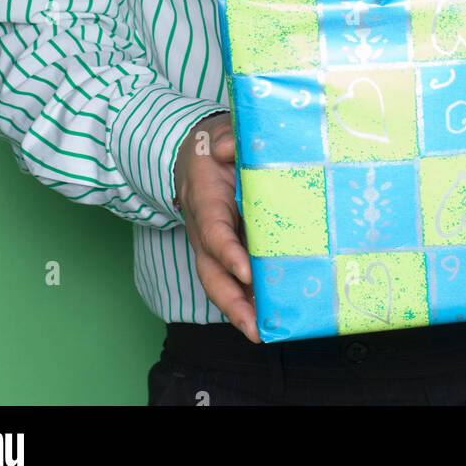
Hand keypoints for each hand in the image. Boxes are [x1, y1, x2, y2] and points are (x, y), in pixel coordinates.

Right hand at [173, 113, 259, 342]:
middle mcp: (204, 229)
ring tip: (264, 332)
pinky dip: (247, 300)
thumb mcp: (218, 133)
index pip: (213, 231)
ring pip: (219, 283)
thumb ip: (224, 138)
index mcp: (205, 199)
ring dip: (239, 311)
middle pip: (211, 272)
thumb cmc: (213, 146)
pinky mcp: (226, 251)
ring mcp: (213, 245)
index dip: (227, 253)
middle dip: (231, 302)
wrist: (195, 155)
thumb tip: (228, 148)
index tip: (246, 272)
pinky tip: (270, 316)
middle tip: (255, 327)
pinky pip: (233, 279)